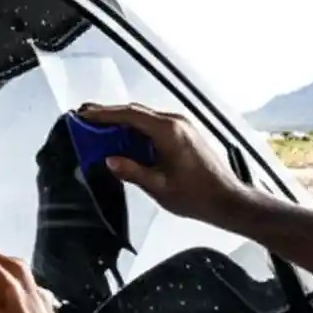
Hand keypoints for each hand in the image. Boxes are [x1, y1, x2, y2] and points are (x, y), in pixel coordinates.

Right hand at [79, 103, 247, 222]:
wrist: (227, 200)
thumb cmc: (196, 196)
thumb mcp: (159, 187)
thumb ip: (132, 171)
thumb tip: (110, 161)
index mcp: (168, 131)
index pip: (129, 115)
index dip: (104, 114)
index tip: (85, 114)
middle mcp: (175, 122)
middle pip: (136, 112)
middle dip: (110, 116)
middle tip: (87, 119)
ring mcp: (182, 126)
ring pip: (145, 118)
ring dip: (123, 123)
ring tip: (101, 130)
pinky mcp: (185, 134)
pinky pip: (155, 126)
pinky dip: (137, 130)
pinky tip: (125, 141)